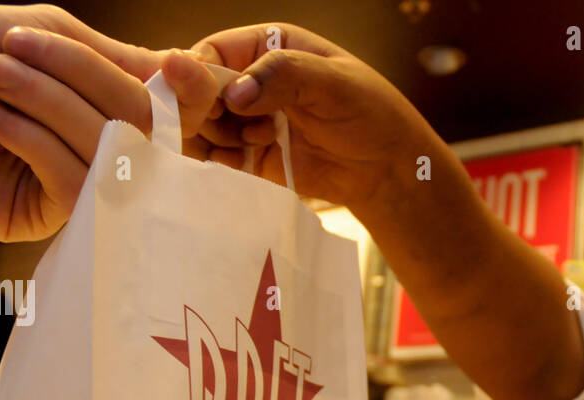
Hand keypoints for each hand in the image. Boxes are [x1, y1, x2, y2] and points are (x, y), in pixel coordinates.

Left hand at [0, 28, 223, 226]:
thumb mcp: (45, 34)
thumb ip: (117, 60)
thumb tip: (184, 76)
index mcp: (106, 100)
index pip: (174, 108)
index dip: (190, 92)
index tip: (179, 68)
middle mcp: (100, 146)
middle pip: (147, 127)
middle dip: (85, 82)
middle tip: (15, 54)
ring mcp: (76, 184)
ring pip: (113, 156)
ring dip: (51, 107)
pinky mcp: (45, 218)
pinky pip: (75, 185)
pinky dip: (35, 142)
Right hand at [193, 24, 441, 219]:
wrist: (386, 169)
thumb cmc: (370, 113)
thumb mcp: (333, 84)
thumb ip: (283, 77)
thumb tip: (234, 94)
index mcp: (267, 47)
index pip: (213, 54)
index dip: (198, 75)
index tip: (203, 100)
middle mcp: (251, 81)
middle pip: (197, 91)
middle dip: (200, 110)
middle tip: (231, 127)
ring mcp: (248, 121)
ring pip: (201, 126)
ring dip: (214, 139)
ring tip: (254, 143)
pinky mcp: (250, 158)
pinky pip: (216, 159)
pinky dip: (217, 164)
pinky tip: (241, 163)